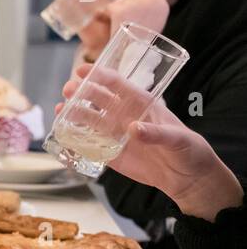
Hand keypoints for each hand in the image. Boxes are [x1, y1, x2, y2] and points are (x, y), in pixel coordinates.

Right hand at [58, 65, 241, 219]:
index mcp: (140, 103)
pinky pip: (87, 145)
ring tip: (60, 111)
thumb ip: (156, 133)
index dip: (99, 75)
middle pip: (96, 98)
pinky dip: (73, 141)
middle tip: (68, 91)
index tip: (83, 71)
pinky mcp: (108, 153)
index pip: (116, 84)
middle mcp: (123, 115)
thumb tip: (133, 128)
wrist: (185, 178)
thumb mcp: (177, 139)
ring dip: (72, 113)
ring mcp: (114, 133)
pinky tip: (62, 137)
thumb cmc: (187, 150)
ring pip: (88, 119)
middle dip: (80, 92)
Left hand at [77, 0, 169, 61]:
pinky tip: (112, 25)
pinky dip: (107, 15)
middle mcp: (152, 3)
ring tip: (120, 27)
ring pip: (119, 1)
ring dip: (116, 11)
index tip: (132, 1)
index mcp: (162, 6)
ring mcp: (136, 6)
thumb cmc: (140, 44)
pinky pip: (110, 8)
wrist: (130, 58)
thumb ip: (147, 10)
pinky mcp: (121, 11)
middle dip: (124, 4)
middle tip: (125, 21)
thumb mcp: (151, 24)